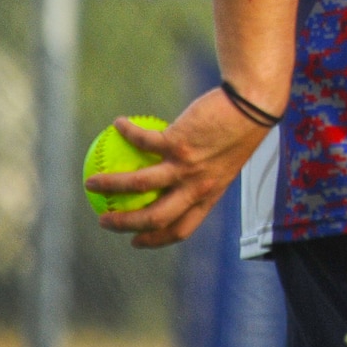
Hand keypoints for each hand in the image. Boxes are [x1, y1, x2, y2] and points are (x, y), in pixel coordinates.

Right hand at [85, 87, 272, 248]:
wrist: (254, 105)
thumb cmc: (241, 129)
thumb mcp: (226, 158)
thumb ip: (205, 170)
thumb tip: (180, 172)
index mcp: (209, 195)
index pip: (181, 228)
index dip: (156, 240)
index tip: (136, 241)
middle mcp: (197, 187)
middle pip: (154, 218)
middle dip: (125, 225)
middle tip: (104, 219)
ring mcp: (187, 167)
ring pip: (139, 186)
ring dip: (110, 186)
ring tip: (91, 182)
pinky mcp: (179, 142)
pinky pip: (143, 141)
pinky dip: (127, 133)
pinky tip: (117, 124)